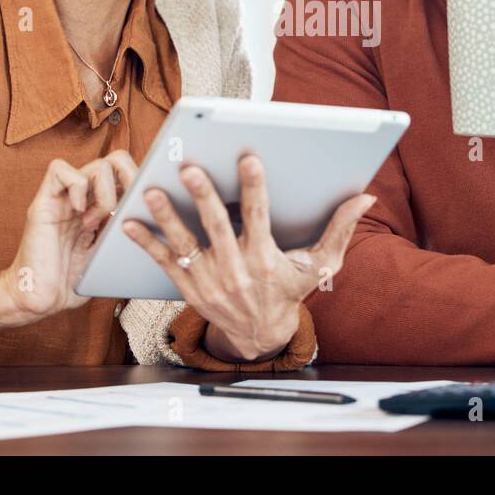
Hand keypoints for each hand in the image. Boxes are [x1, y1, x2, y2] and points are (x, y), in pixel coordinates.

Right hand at [0, 152, 135, 320]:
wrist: (39, 300)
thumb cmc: (73, 282)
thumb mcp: (110, 255)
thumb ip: (128, 234)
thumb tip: (161, 222)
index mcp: (102, 207)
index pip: (128, 175)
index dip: (143, 181)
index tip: (148, 203)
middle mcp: (85, 198)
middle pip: (116, 160)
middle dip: (131, 178)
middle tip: (128, 206)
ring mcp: (64, 198)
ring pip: (96, 165)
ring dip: (105, 192)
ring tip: (97, 221)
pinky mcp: (43, 202)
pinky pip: (59, 170)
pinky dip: (75, 186)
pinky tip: (78, 213)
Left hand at [123, 154, 375, 361]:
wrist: (261, 335)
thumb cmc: (291, 291)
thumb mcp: (320, 266)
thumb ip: (340, 229)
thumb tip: (364, 199)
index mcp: (266, 260)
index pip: (259, 217)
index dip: (255, 187)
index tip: (248, 158)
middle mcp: (236, 270)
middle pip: (216, 227)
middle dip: (202, 196)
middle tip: (189, 168)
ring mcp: (209, 281)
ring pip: (185, 243)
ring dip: (167, 217)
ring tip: (151, 191)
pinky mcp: (189, 288)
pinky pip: (165, 263)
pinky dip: (146, 243)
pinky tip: (129, 222)